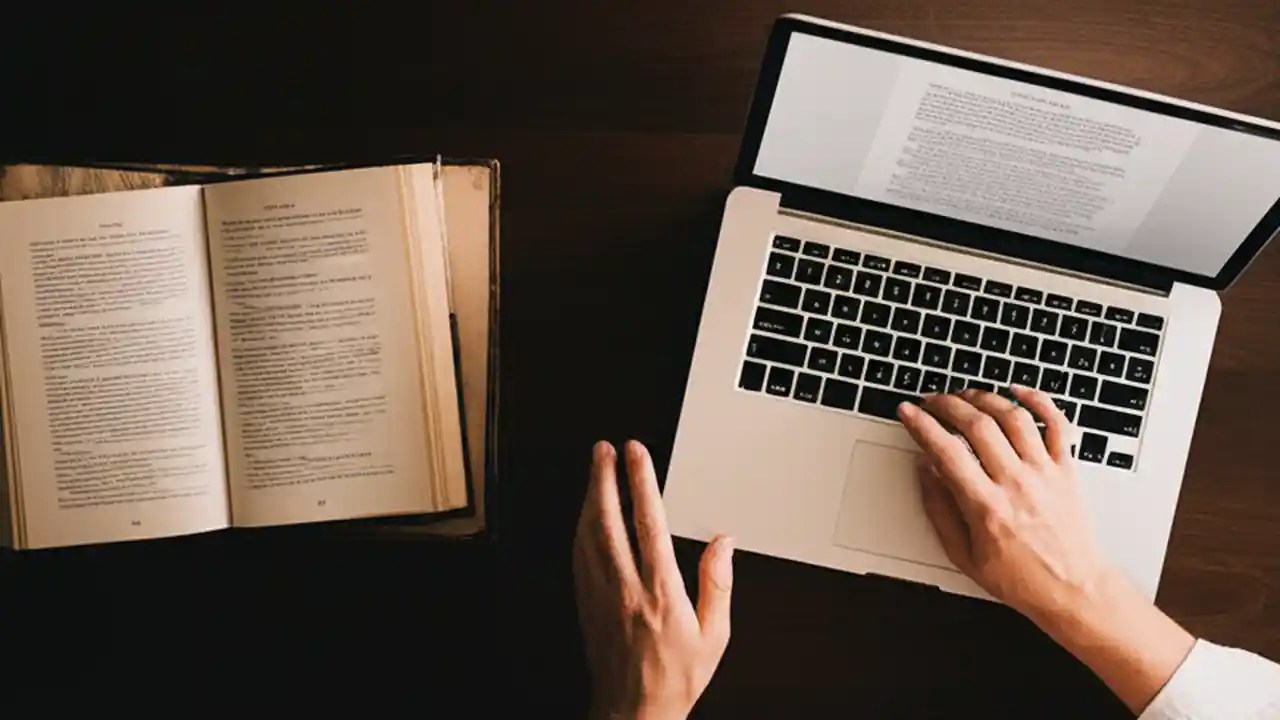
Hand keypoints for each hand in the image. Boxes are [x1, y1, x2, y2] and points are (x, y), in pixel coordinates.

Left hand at [573, 440, 733, 719]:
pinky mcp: (585, 605)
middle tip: (603, 449)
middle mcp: (625, 588)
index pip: (648, 523)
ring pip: (588, 535)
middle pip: (608, 520)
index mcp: (660, 591)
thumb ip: (719, 583)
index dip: (640, 482)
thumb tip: (723, 542)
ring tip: (594, 471)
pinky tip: (584, 516)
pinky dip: (581, 528)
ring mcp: (600, 596)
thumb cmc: (676, 678)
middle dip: (604, 479)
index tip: (637, 454)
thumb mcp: (715, 635)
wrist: (634, 714)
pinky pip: (579, 557)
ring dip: (589, 498)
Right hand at [898, 386, 1193, 713]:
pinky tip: (1019, 391)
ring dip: (984, 398)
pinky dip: (1039, 400)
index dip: (921, 425)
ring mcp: (1044, 473)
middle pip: (977, 425)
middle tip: (931, 401)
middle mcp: (1016, 484)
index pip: (946, 451)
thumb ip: (939, 510)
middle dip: (947, 404)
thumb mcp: (964, 555)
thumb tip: (925, 471)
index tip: (908, 413)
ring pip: (1013, 417)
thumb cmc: (1021, 579)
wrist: (1073, 589)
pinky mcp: (1066, 470)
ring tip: (965, 396)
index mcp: (987, 507)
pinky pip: (1056, 424)